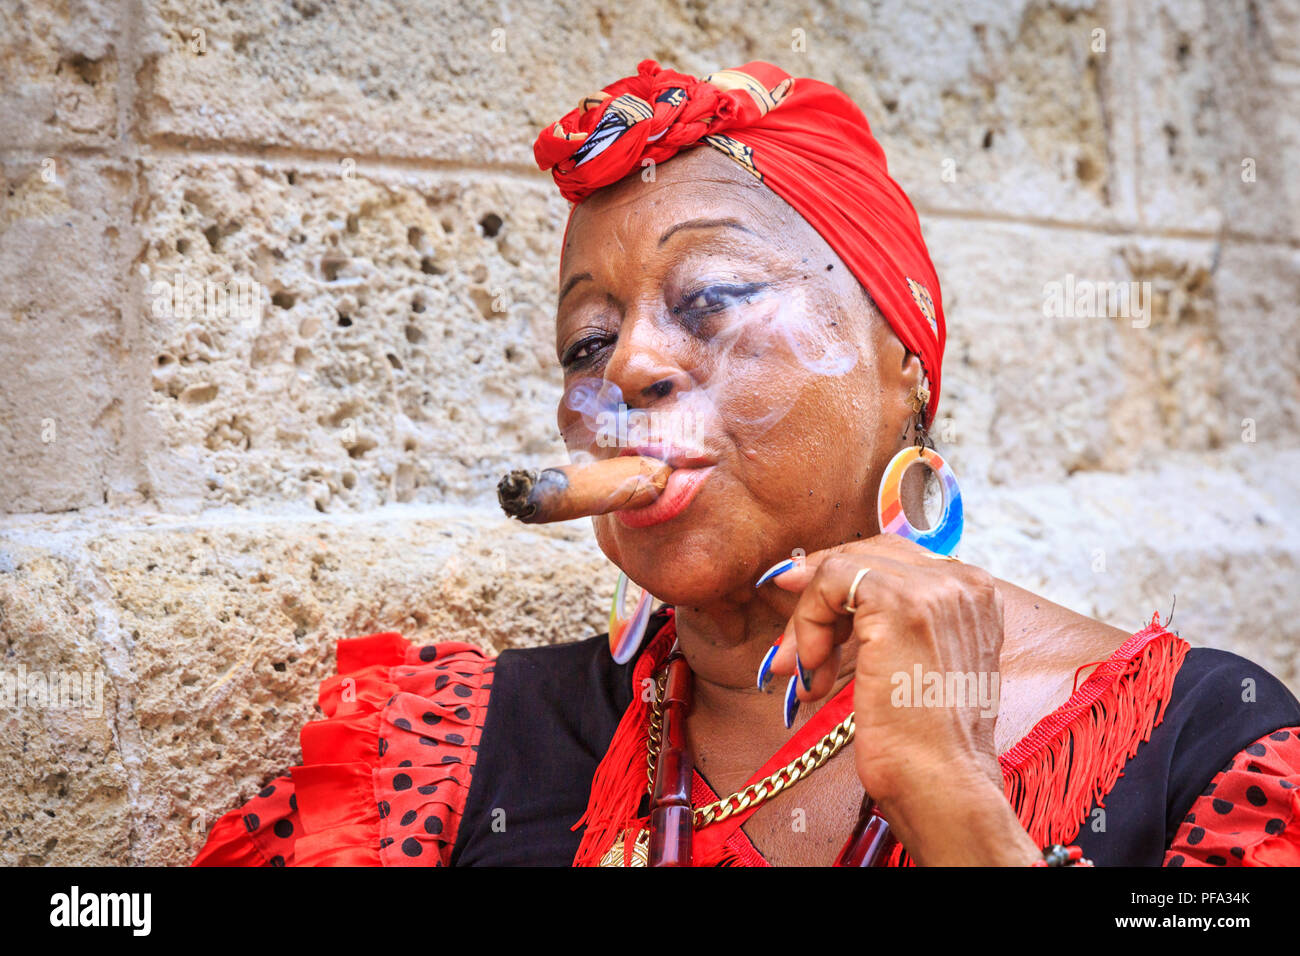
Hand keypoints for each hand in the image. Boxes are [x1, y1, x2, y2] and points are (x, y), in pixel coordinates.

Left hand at [763, 533, 1038, 864]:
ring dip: (809, 621)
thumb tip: (806, 581)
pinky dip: (809, 624)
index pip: (893, 561)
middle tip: (793, 653)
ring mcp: (935, 587)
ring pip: (841, 568)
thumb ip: (883, 622)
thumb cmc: (925, 742)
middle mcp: (963, 581)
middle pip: (867, 554)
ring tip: (804, 673)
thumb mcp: (914, 664)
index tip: (807, 622)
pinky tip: (813, 671)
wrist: (942, 784)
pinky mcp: (899, 602)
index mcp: (975, 594)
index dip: (841, 587)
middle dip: (819, 600)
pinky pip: (830, 582)